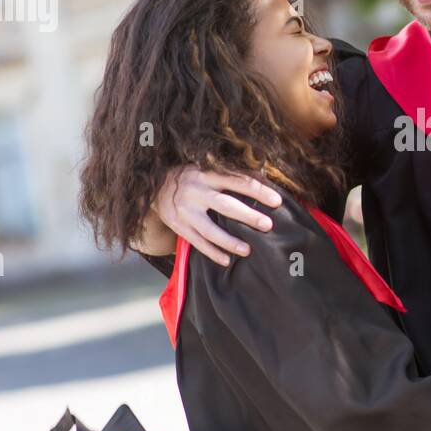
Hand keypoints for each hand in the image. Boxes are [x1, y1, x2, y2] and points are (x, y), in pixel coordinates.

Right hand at [155, 166, 282, 264]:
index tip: (277, 201)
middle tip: (268, 225)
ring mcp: (185, 211)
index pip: (237, 181)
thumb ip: (229, 174)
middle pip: (225, 205)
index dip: (258, 191)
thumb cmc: (190, 177)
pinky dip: (211, 252)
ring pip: (209, 229)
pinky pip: (196, 242)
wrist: (154, 187)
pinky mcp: (178, 226)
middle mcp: (195, 192)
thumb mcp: (206, 169)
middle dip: (248, 216)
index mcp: (206, 175)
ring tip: (248, 250)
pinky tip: (226, 260)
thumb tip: (263, 176)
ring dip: (229, 241)